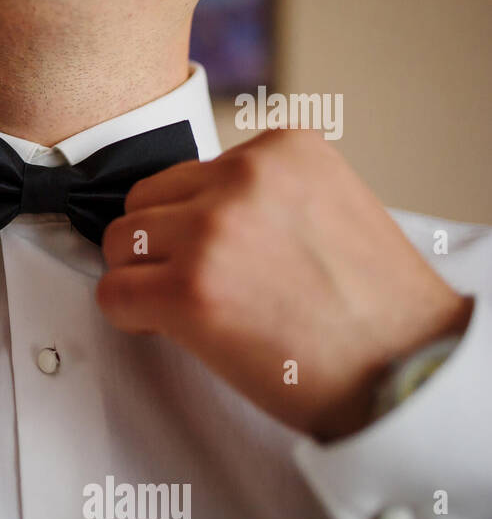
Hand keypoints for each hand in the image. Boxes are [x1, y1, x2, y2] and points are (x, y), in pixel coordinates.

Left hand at [97, 129, 472, 440]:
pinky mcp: (186, 291)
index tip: (224, 257)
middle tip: (202, 285)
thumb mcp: (326, 206)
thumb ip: (261, 193)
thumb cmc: (372, 306)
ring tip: (194, 309)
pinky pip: (112, 295)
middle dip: (159, 247)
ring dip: (142, 279)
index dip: (193, 222)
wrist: (406, 370)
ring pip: (118, 245)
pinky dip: (131, 318)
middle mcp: (244, 178)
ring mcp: (211, 232)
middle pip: (143, 202)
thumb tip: (188, 207)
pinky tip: (174, 331)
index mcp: (283, 147)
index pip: (188, 173)